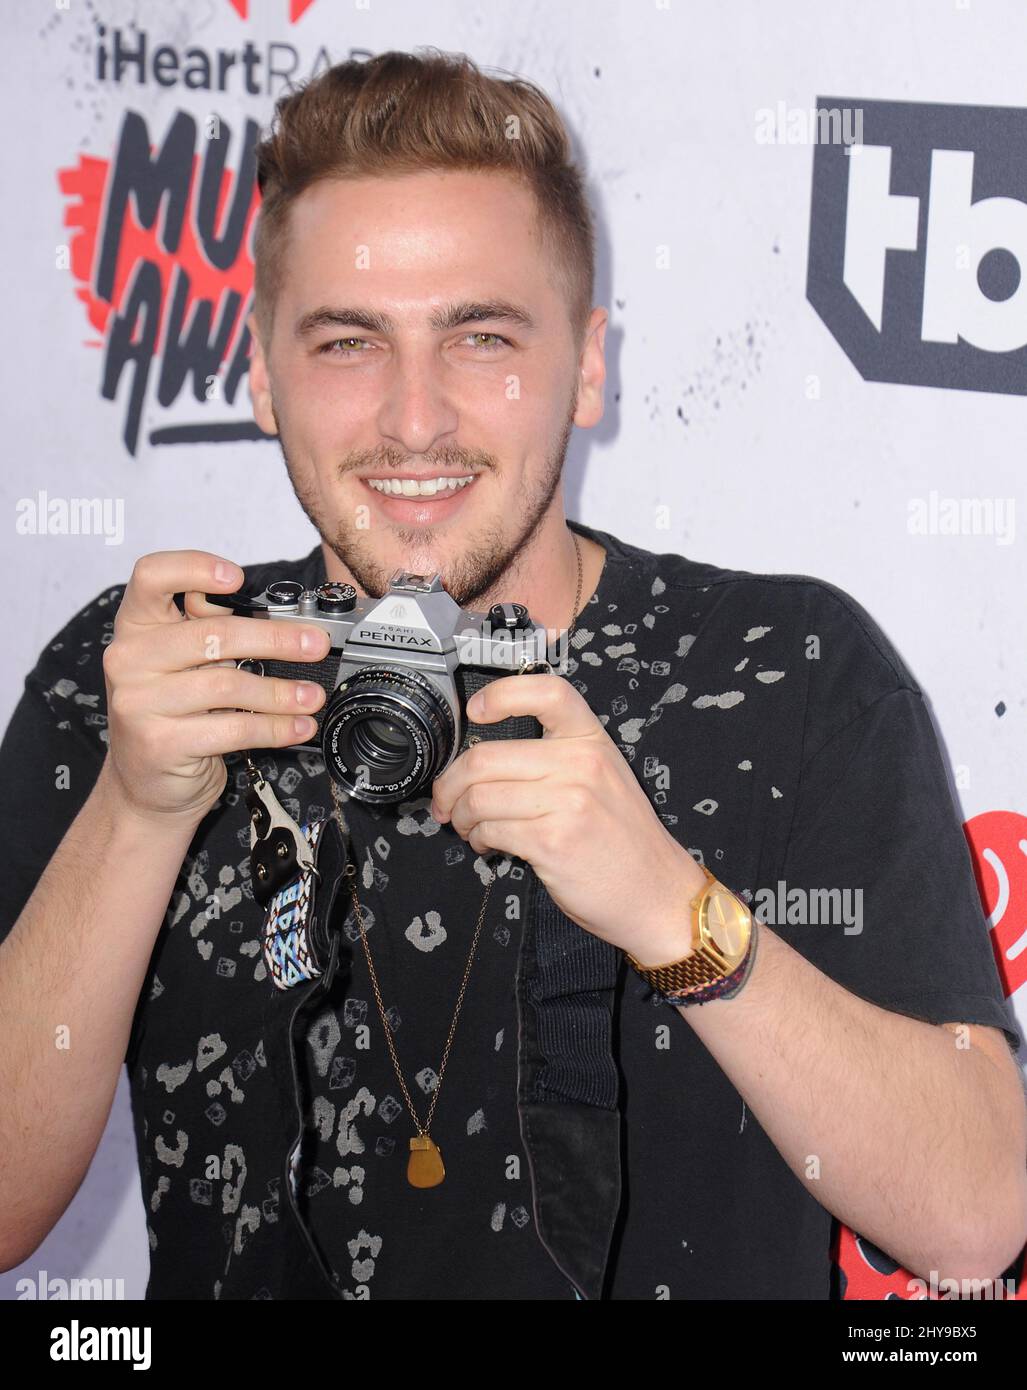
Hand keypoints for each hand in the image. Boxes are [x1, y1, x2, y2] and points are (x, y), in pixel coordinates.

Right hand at [99, 550, 330, 829]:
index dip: (194, 568)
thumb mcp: (184, 666)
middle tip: (314, 645)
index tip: (237, 578)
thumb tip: (285, 624)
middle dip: (274, 638)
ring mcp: (139, 702)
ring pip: (227, 685)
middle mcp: (130, 658)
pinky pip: (232, 729)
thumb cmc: (173, 716)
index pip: (151, 576)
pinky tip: (298, 727)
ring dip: (281, 692)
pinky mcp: (160, 743)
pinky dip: (274, 728)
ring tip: (313, 696)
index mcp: (136, 627)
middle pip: (210, 634)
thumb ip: (213, 636)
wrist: (146, 785)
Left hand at [430, 673, 706, 960]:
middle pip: (486, 757)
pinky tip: (488, 845)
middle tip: (446, 800)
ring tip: (469, 827)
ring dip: (461, 816)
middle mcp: (581, 763)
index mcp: (591, 740)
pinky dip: (478, 838)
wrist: (655, 892)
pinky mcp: (552, 841)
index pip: (547, 692)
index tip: (476, 711)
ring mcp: (567, 801)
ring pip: (480, 797)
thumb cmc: (622, 838)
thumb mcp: (603, 777)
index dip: (501, 694)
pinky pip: (490, 829)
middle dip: (452, 782)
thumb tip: (484, 760)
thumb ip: (556, 758)